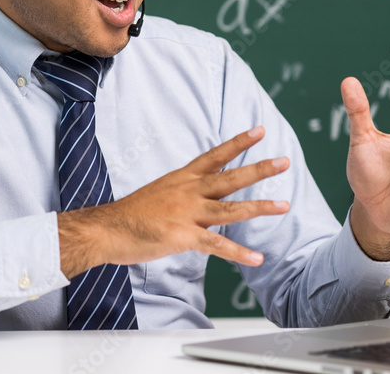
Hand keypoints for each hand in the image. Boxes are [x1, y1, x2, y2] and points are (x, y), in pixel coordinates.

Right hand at [57, 127, 289, 278]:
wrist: (105, 229)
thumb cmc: (131, 215)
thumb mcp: (159, 193)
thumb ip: (183, 194)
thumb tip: (199, 195)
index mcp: (182, 178)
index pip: (215, 155)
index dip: (238, 143)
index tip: (259, 130)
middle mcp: (188, 191)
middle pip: (230, 177)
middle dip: (259, 169)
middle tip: (284, 161)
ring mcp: (186, 213)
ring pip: (230, 208)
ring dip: (259, 207)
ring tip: (284, 206)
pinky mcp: (182, 236)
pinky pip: (216, 245)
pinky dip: (239, 253)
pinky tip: (257, 258)